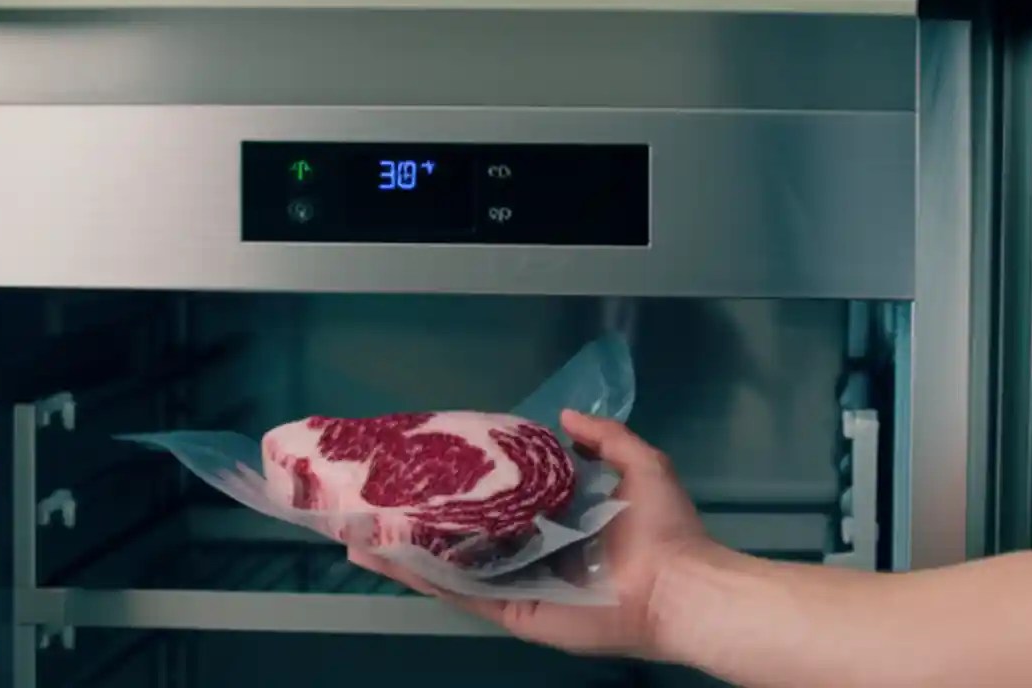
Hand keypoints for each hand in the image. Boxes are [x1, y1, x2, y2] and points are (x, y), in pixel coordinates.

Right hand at [347, 408, 710, 658]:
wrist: (678, 585)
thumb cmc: (662, 528)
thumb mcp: (638, 464)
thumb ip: (604, 438)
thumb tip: (563, 417)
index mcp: (557, 527)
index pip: (497, 508)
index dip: (463, 492)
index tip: (427, 470)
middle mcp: (531, 558)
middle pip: (462, 541)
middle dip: (418, 526)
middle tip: (374, 504)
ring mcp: (518, 588)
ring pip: (449, 570)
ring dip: (401, 553)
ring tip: (353, 534)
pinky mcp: (513, 613)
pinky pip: (461, 595)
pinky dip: (421, 578)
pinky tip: (384, 557)